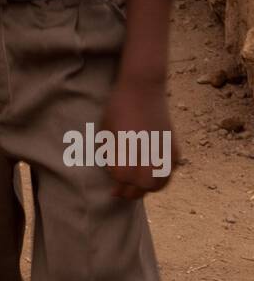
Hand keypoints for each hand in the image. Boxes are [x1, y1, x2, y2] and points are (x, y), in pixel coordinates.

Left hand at [100, 81, 179, 199]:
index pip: (122, 180)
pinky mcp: (174, 147)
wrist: (142, 88)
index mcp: (127, 153)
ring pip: (158, 183)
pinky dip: (162, 178)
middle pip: (141, 187)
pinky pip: (170, 172)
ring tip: (138, 186)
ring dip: (148, 188)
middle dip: (131, 192)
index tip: (112, 187)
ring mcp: (163, 152)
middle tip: (123, 192)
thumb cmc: (118, 109)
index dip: (117, 184)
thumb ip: (112, 156)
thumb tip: (116, 173)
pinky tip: (153, 177)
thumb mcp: (107, 133)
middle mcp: (147, 156)